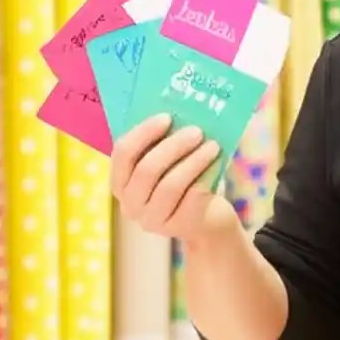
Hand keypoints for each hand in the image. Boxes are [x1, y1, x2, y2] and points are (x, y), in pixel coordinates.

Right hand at [110, 114, 239, 248]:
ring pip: (170, 185)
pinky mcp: (179, 227)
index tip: (167, 117)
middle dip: (173, 146)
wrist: (208, 219)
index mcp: (121, 182)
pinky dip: (206, 177)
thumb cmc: (185, 181)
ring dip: (193, 161)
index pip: (123, 154)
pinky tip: (218, 163)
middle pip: (147, 170)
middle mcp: (131, 205)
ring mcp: (153, 220)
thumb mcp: (169, 163)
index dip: (143, 133)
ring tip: (213, 145)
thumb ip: (162, 143)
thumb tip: (179, 113)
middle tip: (197, 130)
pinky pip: (192, 198)